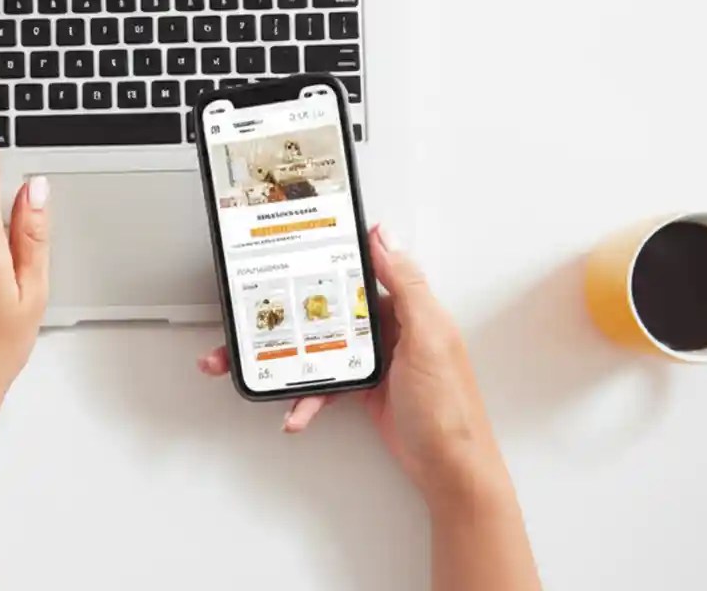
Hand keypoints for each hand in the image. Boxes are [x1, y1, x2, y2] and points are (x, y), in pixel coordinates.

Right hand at [198, 226, 506, 505]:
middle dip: (292, 319)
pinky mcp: (364, 389)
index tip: (292, 257)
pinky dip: (308, 398)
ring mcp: (376, 362)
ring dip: (290, 363)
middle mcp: (391, 331)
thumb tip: (384, 238)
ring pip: (321, 350)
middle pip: (330, 313)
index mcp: (408, 309)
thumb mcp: (428, 337)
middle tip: (256, 321)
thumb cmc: (449, 408)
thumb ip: (406, 285)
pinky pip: (326, 385)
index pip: (361, 275)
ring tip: (258, 369)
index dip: (327, 265)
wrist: (450, 469)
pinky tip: (297, 410)